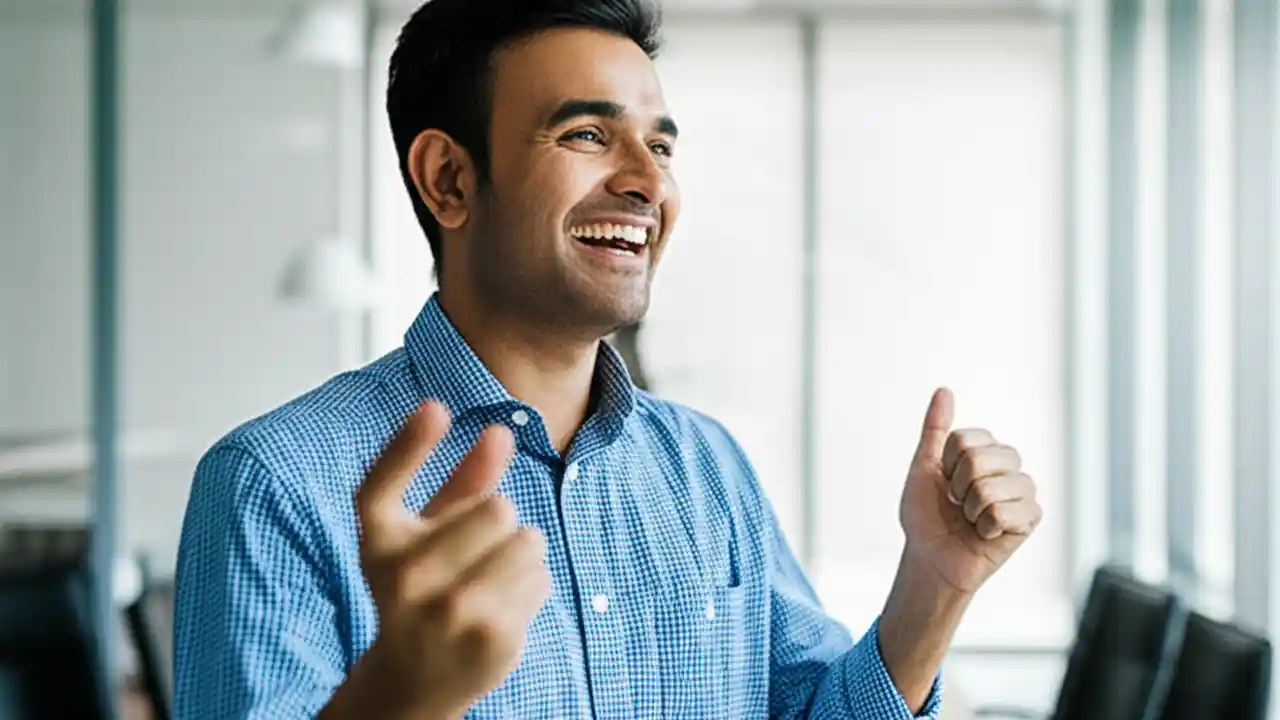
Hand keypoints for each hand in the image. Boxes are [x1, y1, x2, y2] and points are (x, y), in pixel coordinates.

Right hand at [325, 401, 551, 719]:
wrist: (416, 681)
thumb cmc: (423, 591)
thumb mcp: (429, 535)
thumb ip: (463, 482)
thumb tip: (501, 430)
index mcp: (379, 542)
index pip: (381, 483)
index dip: (407, 443)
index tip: (435, 407)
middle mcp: (404, 575)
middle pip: (497, 507)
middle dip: (501, 521)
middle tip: (476, 552)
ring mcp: (447, 610)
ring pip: (528, 539)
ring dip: (522, 553)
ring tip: (489, 579)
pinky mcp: (490, 636)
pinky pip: (541, 578)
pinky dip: (531, 587)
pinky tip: (498, 610)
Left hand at [898, 388, 1041, 594]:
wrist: (932, 558)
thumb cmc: (926, 516)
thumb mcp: (923, 467)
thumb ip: (935, 429)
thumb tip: (944, 390)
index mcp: (985, 448)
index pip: (964, 439)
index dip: (945, 465)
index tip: (944, 482)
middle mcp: (1009, 464)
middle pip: (979, 458)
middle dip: (958, 486)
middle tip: (958, 504)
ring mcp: (1023, 490)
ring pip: (992, 487)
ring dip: (971, 509)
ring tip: (972, 519)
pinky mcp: (1032, 517)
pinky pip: (1007, 513)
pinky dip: (986, 527)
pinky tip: (985, 533)